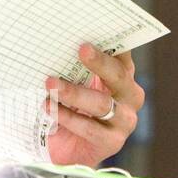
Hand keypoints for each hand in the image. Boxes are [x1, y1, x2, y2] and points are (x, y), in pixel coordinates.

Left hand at [44, 43, 143, 167]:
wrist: (65, 148)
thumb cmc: (69, 105)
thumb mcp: (71, 81)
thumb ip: (71, 65)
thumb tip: (54, 41)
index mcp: (121, 75)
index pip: (121, 53)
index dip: (112, 41)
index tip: (97, 30)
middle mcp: (129, 95)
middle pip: (118, 75)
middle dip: (99, 62)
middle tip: (81, 49)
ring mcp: (124, 120)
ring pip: (101, 103)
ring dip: (74, 92)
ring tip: (50, 83)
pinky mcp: (112, 141)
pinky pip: (89, 127)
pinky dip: (67, 117)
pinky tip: (49, 107)